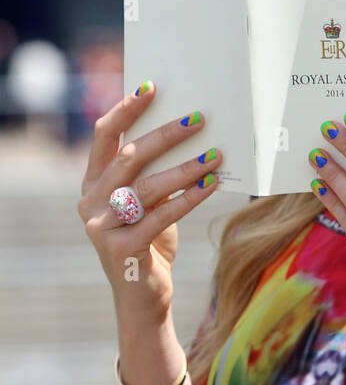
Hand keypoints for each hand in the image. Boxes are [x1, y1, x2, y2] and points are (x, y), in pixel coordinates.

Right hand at [78, 82, 221, 323]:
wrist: (142, 297)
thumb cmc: (150, 240)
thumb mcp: (147, 202)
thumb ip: (152, 173)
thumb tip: (189, 130)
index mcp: (93, 183)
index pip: (104, 136)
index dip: (126, 110)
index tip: (152, 87)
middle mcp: (91, 201)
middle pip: (129, 157)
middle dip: (167, 135)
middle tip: (200, 119)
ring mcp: (101, 227)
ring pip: (148, 187)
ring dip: (186, 168)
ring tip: (216, 155)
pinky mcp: (121, 249)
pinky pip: (161, 216)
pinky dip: (189, 198)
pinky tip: (211, 185)